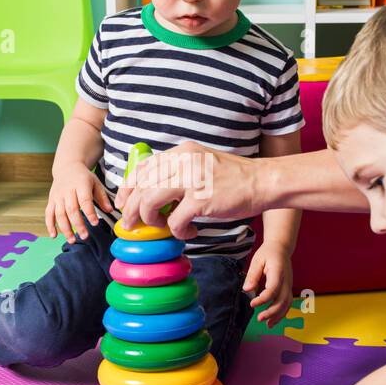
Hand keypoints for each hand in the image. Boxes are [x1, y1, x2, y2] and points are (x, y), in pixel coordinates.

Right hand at [45, 164, 111, 243]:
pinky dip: (50, 225)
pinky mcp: (51, 200)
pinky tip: (54, 235)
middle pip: (71, 209)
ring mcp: (58, 196)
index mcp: (81, 185)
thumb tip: (110, 210)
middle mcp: (67, 191)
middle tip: (85, 236)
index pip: (85, 200)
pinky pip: (48, 214)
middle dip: (78, 225)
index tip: (95, 223)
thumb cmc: (84, 178)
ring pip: (59, 214)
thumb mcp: (96, 183)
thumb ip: (102, 197)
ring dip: (65, 228)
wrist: (67, 167)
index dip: (89, 213)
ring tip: (72, 240)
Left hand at [114, 141, 263, 239]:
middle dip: (130, 209)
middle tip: (131, 224)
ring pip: (149, 202)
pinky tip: (188, 232)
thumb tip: (151, 190)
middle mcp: (183, 161)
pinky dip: (178, 231)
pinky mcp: (202, 199)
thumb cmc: (232, 177)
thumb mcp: (200, 163)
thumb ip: (178, 170)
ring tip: (161, 227)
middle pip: (141, 186)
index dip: (127, 188)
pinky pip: (175, 221)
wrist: (262, 181)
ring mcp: (192, 179)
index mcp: (181, 152)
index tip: (123, 203)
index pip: (142, 168)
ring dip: (150, 220)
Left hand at [244, 242, 292, 326]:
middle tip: (259, 318)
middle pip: (282, 299)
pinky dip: (281, 313)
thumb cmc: (268, 253)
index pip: (273, 289)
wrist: (281, 248)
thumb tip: (247, 290)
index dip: (263, 299)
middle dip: (272, 311)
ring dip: (278, 315)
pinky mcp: (288, 289)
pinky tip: (272, 320)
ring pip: (287, 304)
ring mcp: (289, 285)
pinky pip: (287, 303)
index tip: (251, 304)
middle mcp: (287, 280)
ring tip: (267, 324)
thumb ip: (252, 275)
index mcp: (278, 271)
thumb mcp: (257, 260)